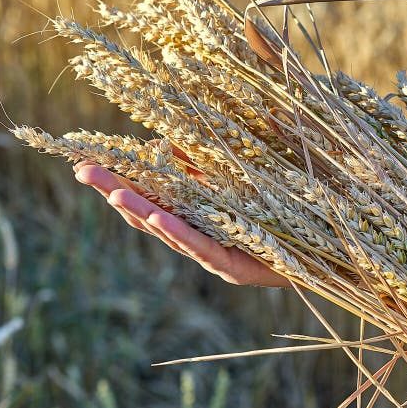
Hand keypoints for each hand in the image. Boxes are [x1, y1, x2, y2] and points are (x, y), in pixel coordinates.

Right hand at [73, 161, 289, 286]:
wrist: (324, 244)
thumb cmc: (281, 206)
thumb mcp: (236, 175)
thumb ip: (201, 162)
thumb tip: (161, 142)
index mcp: (195, 214)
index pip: (148, 195)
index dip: (118, 179)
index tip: (85, 160)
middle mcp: (198, 236)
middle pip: (147, 214)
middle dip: (115, 193)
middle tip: (82, 172)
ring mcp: (213, 253)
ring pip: (169, 234)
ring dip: (140, 213)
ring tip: (113, 194)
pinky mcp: (234, 265)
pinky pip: (202, 247)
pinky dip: (178, 232)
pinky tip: (156, 216)